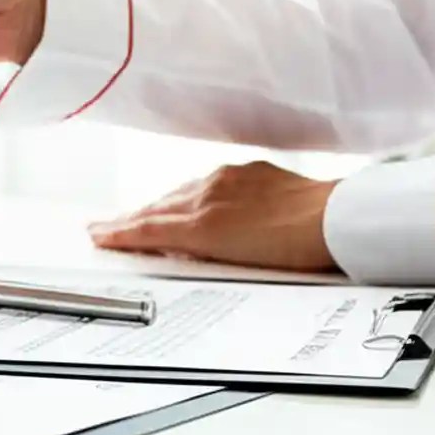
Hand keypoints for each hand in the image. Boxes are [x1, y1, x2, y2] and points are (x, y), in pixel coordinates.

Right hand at [87, 162, 339, 271]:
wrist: (336, 218)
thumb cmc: (296, 249)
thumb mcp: (236, 263)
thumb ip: (199, 252)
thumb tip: (172, 249)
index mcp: (202, 222)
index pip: (148, 229)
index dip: (118, 234)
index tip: (98, 235)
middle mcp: (208, 195)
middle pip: (157, 208)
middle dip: (127, 218)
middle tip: (103, 226)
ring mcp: (227, 180)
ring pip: (179, 193)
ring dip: (155, 206)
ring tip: (139, 215)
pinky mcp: (247, 171)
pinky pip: (206, 182)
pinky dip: (188, 193)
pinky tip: (189, 198)